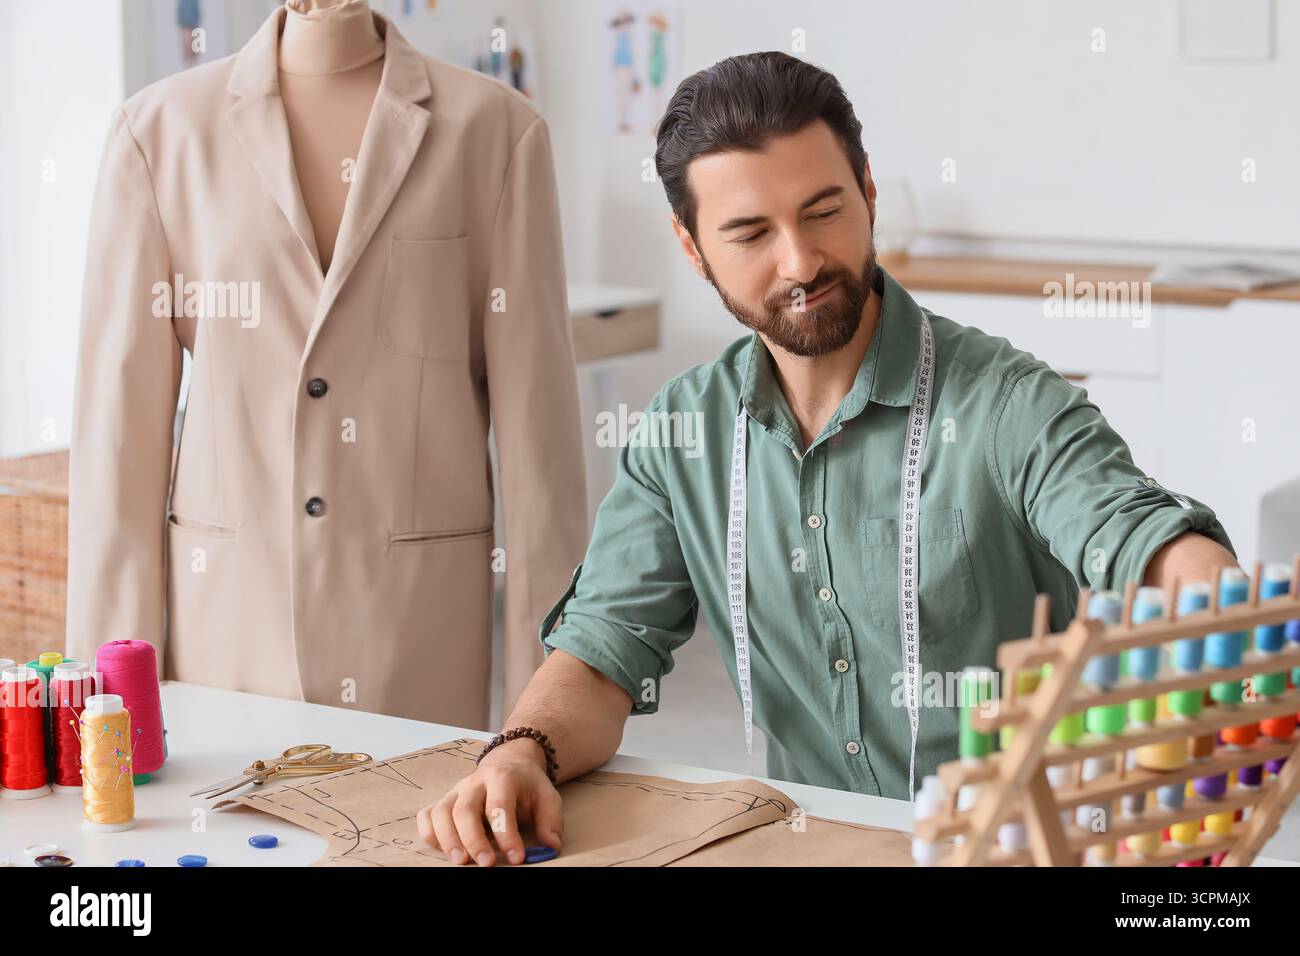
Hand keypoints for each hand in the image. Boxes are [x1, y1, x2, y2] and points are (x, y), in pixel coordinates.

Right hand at [417, 738, 563, 865]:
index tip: (516, 858)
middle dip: (474, 840)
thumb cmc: (527, 786)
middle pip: (465, 810)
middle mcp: (474, 782)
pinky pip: (427, 815)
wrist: (509, 763)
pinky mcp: (445, 800)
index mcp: (503, 778)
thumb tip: (551, 848)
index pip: (500, 806)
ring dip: (448, 839)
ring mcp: (456, 791)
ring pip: (441, 812)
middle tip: (486, 864)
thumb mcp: (547, 796)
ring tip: (461, 861)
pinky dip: (430, 834)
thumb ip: (550, 821)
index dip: (507, 835)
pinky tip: (443, 850)